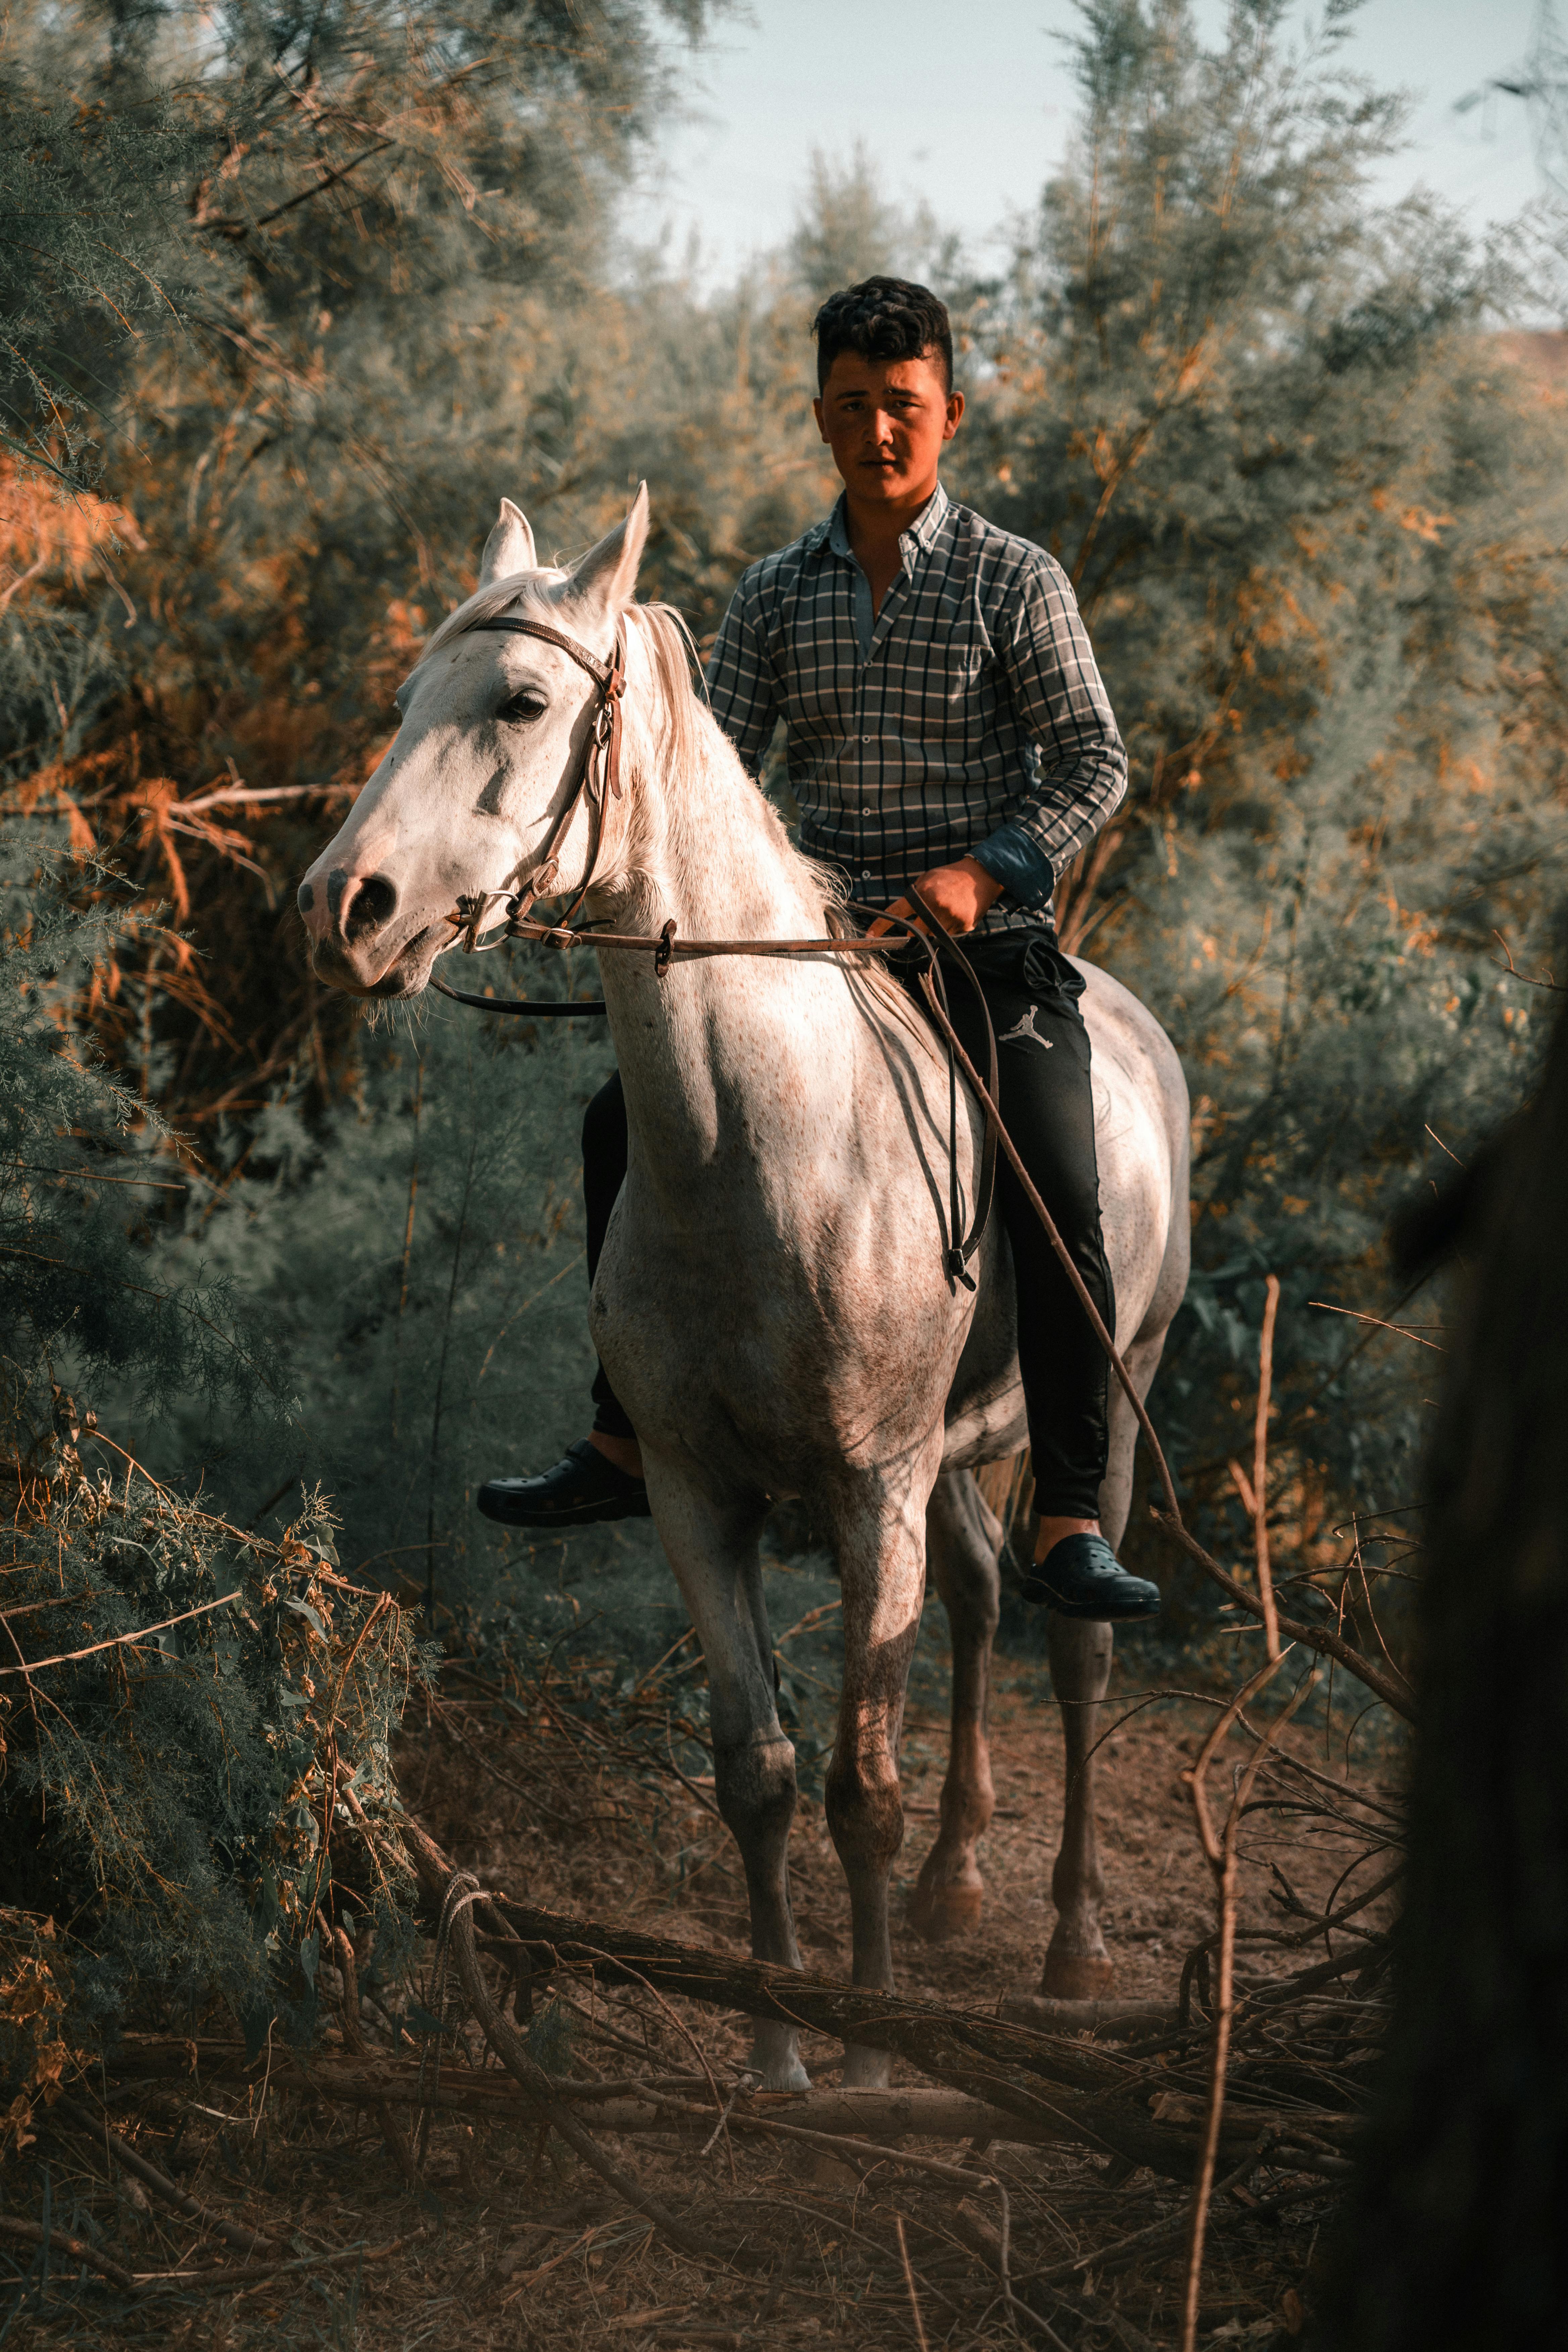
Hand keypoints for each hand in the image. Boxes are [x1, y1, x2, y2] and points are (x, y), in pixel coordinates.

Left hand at [868, 856, 1003, 938]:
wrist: (981, 875)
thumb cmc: (950, 877)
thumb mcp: (927, 879)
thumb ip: (914, 897)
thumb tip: (901, 915)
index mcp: (923, 893)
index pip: (896, 913)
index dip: (881, 925)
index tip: (870, 934)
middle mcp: (935, 906)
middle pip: (916, 933)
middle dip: (917, 931)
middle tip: (927, 918)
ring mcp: (950, 917)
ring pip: (933, 935)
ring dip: (935, 927)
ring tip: (947, 909)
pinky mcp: (963, 925)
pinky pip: (949, 935)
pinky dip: (950, 927)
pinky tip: (957, 912)